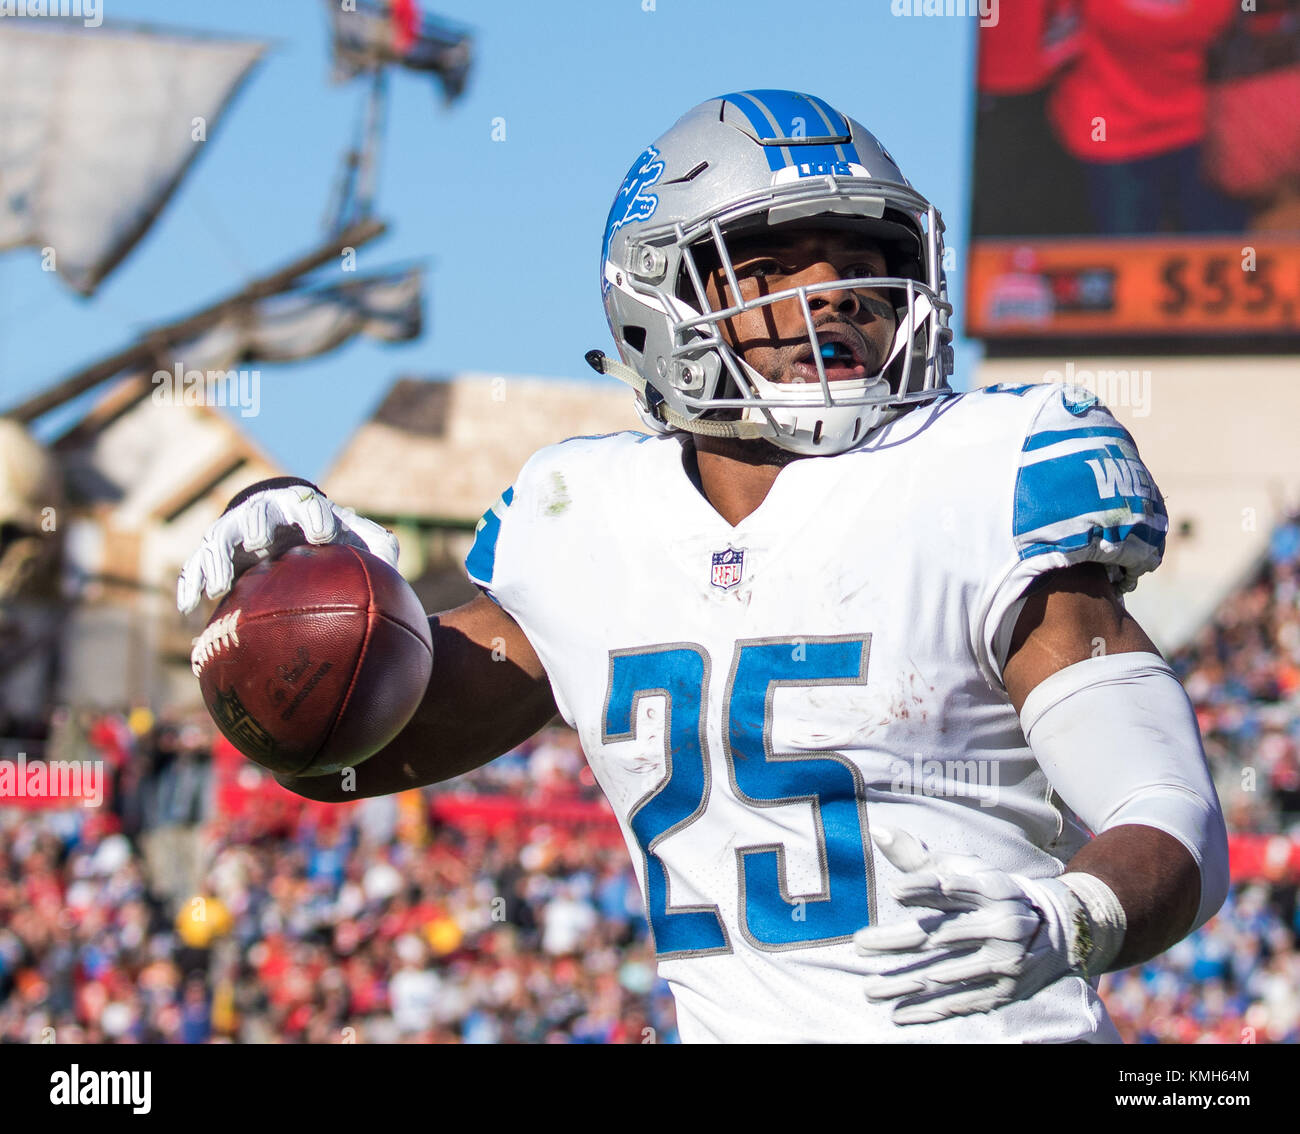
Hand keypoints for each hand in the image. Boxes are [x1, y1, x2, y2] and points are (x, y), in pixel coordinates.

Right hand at [177, 483, 399, 613]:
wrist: (286, 530)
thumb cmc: (328, 538)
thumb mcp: (354, 539)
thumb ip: (377, 548)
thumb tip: (396, 568)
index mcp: (302, 509)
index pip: (308, 506)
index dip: (315, 517)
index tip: (323, 536)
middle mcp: (265, 515)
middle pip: (256, 514)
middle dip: (258, 525)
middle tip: (261, 543)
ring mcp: (235, 533)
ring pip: (219, 539)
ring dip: (217, 560)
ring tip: (218, 587)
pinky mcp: (214, 553)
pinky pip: (195, 566)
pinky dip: (190, 583)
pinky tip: (187, 609)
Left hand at [853, 827, 1092, 1025]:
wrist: (1054, 930)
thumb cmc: (989, 892)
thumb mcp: (964, 868)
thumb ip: (918, 858)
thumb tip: (877, 830)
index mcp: (992, 889)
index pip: (954, 888)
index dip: (925, 888)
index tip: (894, 890)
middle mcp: (1001, 924)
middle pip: (942, 934)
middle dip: (898, 941)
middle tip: (859, 944)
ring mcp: (1005, 962)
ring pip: (946, 975)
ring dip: (904, 985)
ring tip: (868, 990)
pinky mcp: (1004, 991)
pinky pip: (961, 1003)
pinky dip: (928, 1011)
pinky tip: (897, 1014)